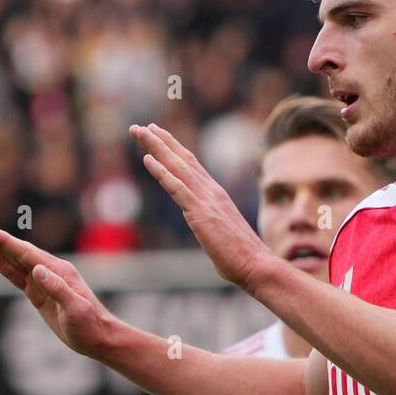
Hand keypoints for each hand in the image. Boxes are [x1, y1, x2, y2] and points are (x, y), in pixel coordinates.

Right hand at [0, 225, 121, 359]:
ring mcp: (44, 281)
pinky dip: (2, 265)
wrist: (99, 338)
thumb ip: (58, 289)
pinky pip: (17, 275)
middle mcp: (50, 271)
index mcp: (57, 271)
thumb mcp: (76, 309)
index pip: (24, 253)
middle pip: (16, 251)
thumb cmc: (90, 325)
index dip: (2, 242)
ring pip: (14, 260)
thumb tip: (37, 269)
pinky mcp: (39, 293)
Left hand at [130, 123, 275, 292]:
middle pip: (182, 159)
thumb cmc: (242, 259)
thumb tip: (212, 238)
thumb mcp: (223, 237)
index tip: (158, 136)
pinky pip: (177, 187)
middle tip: (139, 128)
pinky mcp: (201, 213)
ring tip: (138, 132)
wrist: (257, 265)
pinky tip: (147, 159)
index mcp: (217, 196)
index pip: (192, 166)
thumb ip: (213, 230)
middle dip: (160, 141)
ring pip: (177, 166)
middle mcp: (212, 192)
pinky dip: (161, 172)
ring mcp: (207, 200)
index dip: (174, 149)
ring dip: (156, 147)